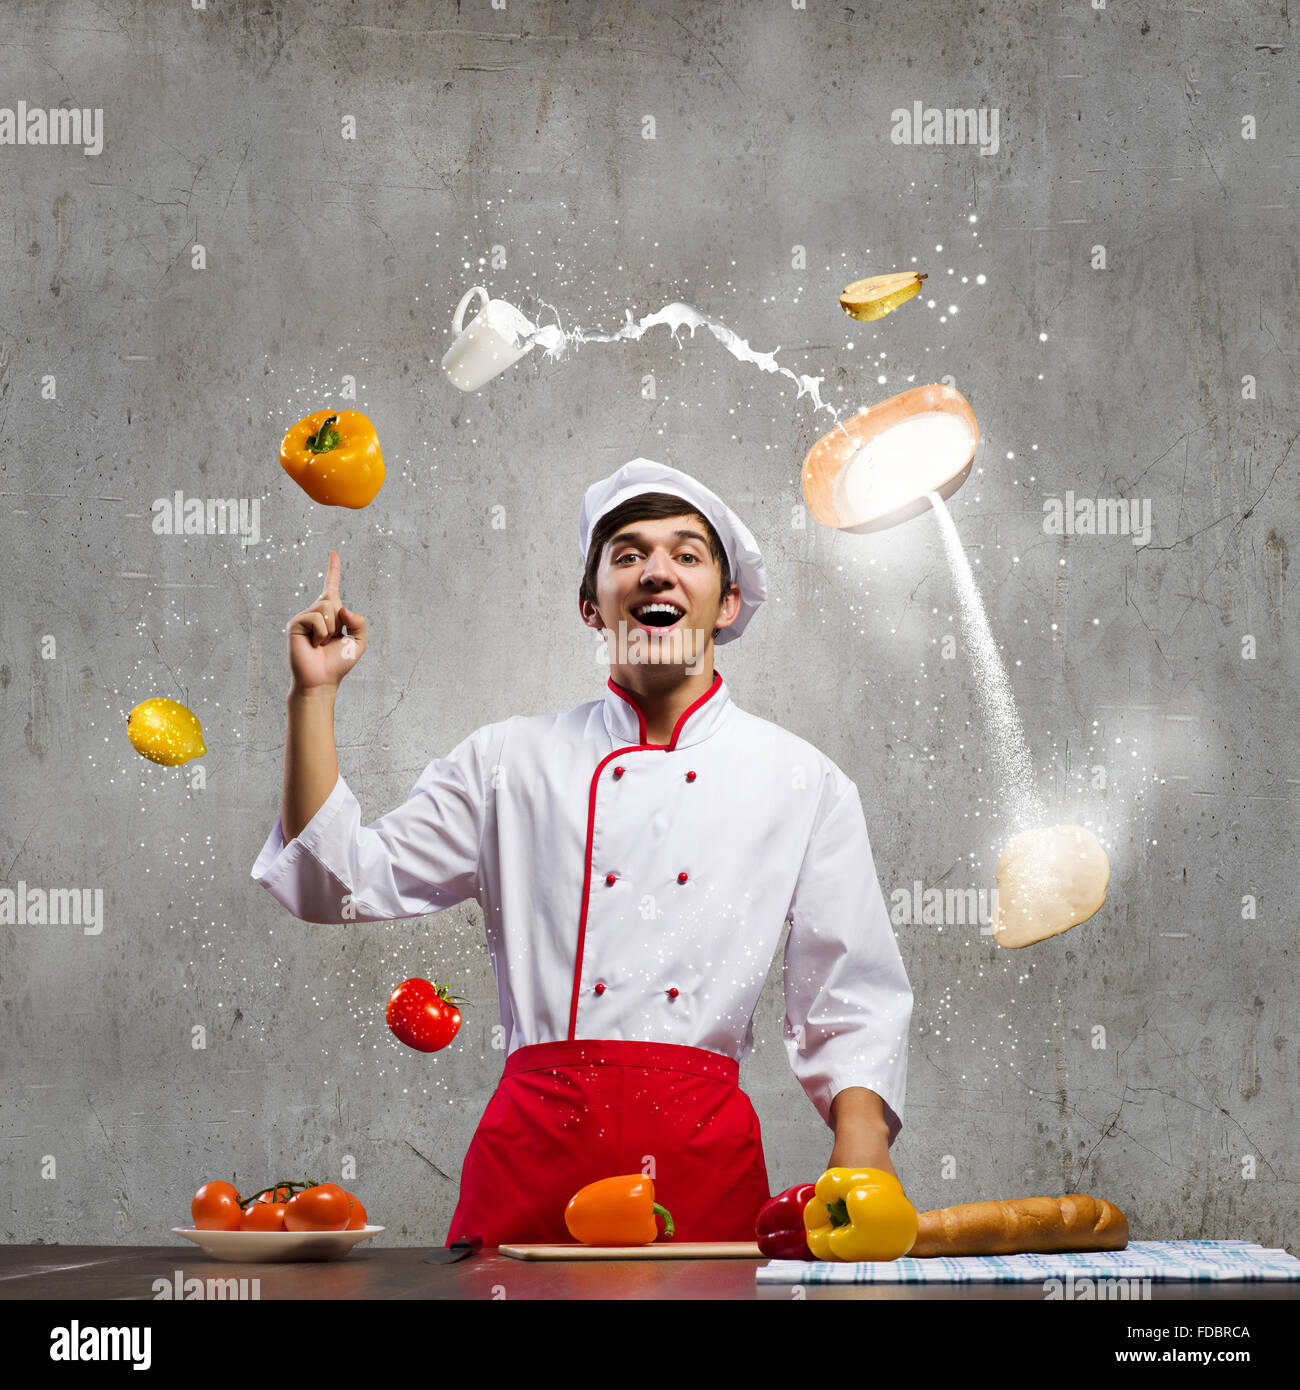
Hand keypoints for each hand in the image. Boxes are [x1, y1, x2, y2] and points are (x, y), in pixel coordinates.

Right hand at [286, 550, 366, 694]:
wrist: (321, 680)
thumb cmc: (337, 663)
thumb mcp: (358, 642)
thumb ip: (359, 622)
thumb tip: (342, 606)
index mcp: (331, 614)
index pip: (332, 587)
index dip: (333, 569)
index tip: (333, 552)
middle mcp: (316, 612)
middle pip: (334, 599)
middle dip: (339, 622)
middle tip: (330, 641)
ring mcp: (304, 617)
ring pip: (327, 608)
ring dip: (331, 630)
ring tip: (321, 644)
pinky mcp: (295, 623)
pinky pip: (317, 618)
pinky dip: (322, 634)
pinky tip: (314, 645)